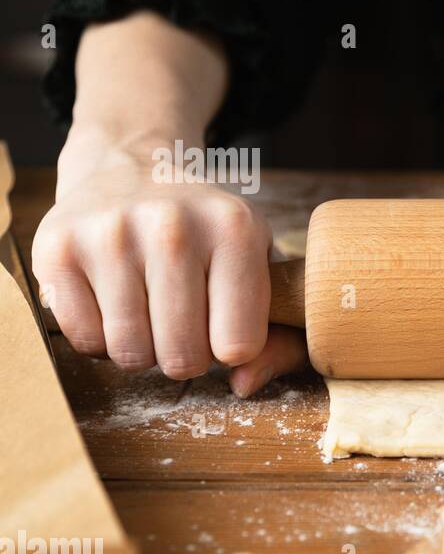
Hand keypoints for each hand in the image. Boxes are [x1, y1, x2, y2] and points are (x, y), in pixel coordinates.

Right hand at [33, 132, 272, 383]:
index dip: (230, 350)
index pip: (238, 344)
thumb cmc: (205, 234)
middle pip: (183, 356)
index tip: (223, 326)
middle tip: (183, 323)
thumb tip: (244, 385)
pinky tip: (113, 303)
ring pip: (130, 353)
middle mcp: (172, 226)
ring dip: (142, 350)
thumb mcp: (258, 266)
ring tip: (149, 312)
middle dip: (185, 356)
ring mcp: (109, 234)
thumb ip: (277, 336)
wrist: (130, 167)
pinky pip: (83, 340)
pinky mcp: (57, 248)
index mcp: (235, 229)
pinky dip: (100, 338)